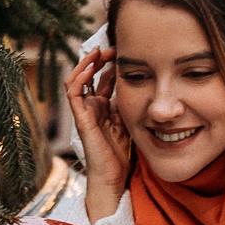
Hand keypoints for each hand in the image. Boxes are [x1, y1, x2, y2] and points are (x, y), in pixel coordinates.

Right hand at [67, 47, 131, 221]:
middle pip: (91, 75)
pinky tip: (89, 68)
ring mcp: (85, 112)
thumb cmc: (125, 155)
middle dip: (100, 58)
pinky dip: (79, 78)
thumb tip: (150, 85)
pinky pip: (74, 94)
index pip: (104, 77)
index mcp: (105, 107)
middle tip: (112, 46)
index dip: (112, 62)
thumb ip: (136, 105)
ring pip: (77, 80)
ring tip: (98, 51)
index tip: (124, 51)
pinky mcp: (81, 119)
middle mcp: (93, 107)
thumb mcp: (135, 122)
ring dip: (86, 64)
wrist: (113, 178)